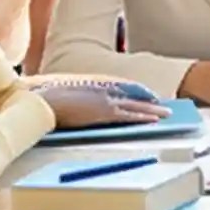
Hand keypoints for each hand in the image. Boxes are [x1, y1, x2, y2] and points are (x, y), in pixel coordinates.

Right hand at [37, 86, 172, 129]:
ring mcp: (105, 103)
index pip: (122, 90)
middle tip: (165, 107)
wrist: (43, 103)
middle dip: (150, 103)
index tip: (148, 97)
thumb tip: (85, 109)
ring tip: (167, 114)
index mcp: (95, 88)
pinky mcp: (104, 114)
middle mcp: (103, 93)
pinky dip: (142, 118)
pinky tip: (153, 121)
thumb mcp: (68, 100)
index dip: (137, 94)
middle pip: (133, 98)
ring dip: (153, 111)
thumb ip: (81, 102)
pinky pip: (129, 117)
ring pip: (135, 107)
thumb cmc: (50, 103)